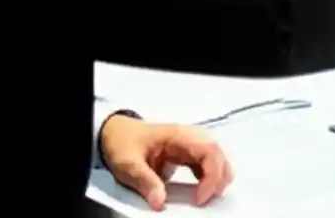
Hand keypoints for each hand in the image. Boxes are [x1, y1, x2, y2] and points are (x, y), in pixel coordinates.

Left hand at [100, 114, 232, 210]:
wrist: (116, 133)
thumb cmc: (123, 143)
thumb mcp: (128, 164)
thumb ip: (145, 181)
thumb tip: (160, 202)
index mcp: (178, 135)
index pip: (208, 151)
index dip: (211, 176)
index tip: (199, 198)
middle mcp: (189, 137)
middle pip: (218, 154)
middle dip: (218, 179)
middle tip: (205, 201)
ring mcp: (190, 144)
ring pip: (217, 159)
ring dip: (217, 179)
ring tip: (204, 197)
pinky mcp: (188, 153)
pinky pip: (208, 164)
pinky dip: (210, 179)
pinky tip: (200, 192)